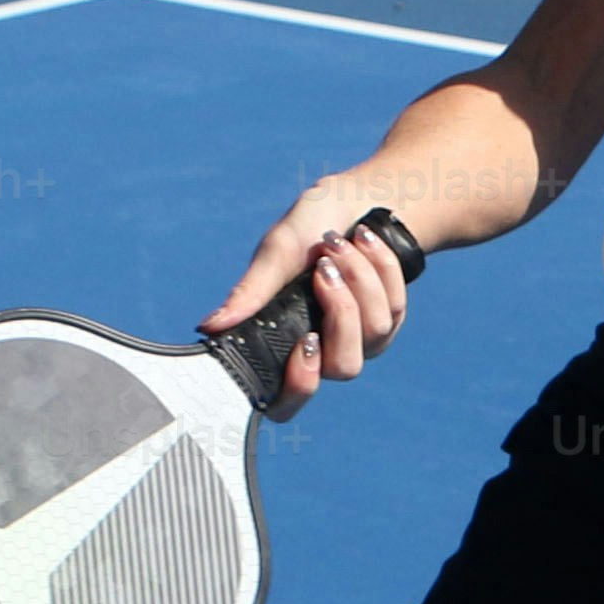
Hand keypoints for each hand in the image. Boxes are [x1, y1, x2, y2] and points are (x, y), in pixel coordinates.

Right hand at [201, 175, 413, 412]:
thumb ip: (250, 293)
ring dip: (359, 277)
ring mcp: (363, 340)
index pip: (288, 402)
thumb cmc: (305, 230)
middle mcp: (326, 351)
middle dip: (342, 312)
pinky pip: (395, 304)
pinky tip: (363, 239)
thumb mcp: (275, 255)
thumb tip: (209, 327)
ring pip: (375, 330)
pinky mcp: (392, 318)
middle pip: (345, 367)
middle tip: (324, 267)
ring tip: (337, 243)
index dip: (300, 386)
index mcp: (288, 343)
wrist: (354, 200)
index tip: (306, 341)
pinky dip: (379, 265)